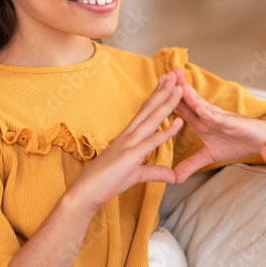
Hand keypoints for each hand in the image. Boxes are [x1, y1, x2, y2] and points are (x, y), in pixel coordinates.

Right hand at [66, 73, 183, 213]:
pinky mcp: (131, 156)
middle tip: (175, 74)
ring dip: (167, 103)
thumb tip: (173, 176)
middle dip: (163, 90)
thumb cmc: (106, 182)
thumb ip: (156, 172)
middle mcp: (129, 135)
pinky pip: (152, 142)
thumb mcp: (136, 175)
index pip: (144, 111)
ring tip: (180, 89)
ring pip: (152, 119)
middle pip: (149, 108)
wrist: (85, 192)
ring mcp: (129, 144)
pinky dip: (166, 132)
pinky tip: (179, 122)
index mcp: (128, 136)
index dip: (156, 96)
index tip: (165, 82)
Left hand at [169, 67, 265, 181]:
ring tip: (178, 83)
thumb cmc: (237, 143)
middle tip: (164, 73)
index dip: (166, 99)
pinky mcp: (233, 123)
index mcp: (200, 122)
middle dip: (176, 87)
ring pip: (202, 104)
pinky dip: (209, 113)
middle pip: (188, 100)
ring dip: (189, 94)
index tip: (153, 88)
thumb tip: (175, 177)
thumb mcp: (209, 156)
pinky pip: (219, 118)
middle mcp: (208, 115)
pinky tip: (200, 108)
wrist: (261, 142)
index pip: (180, 108)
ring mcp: (220, 117)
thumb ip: (191, 164)